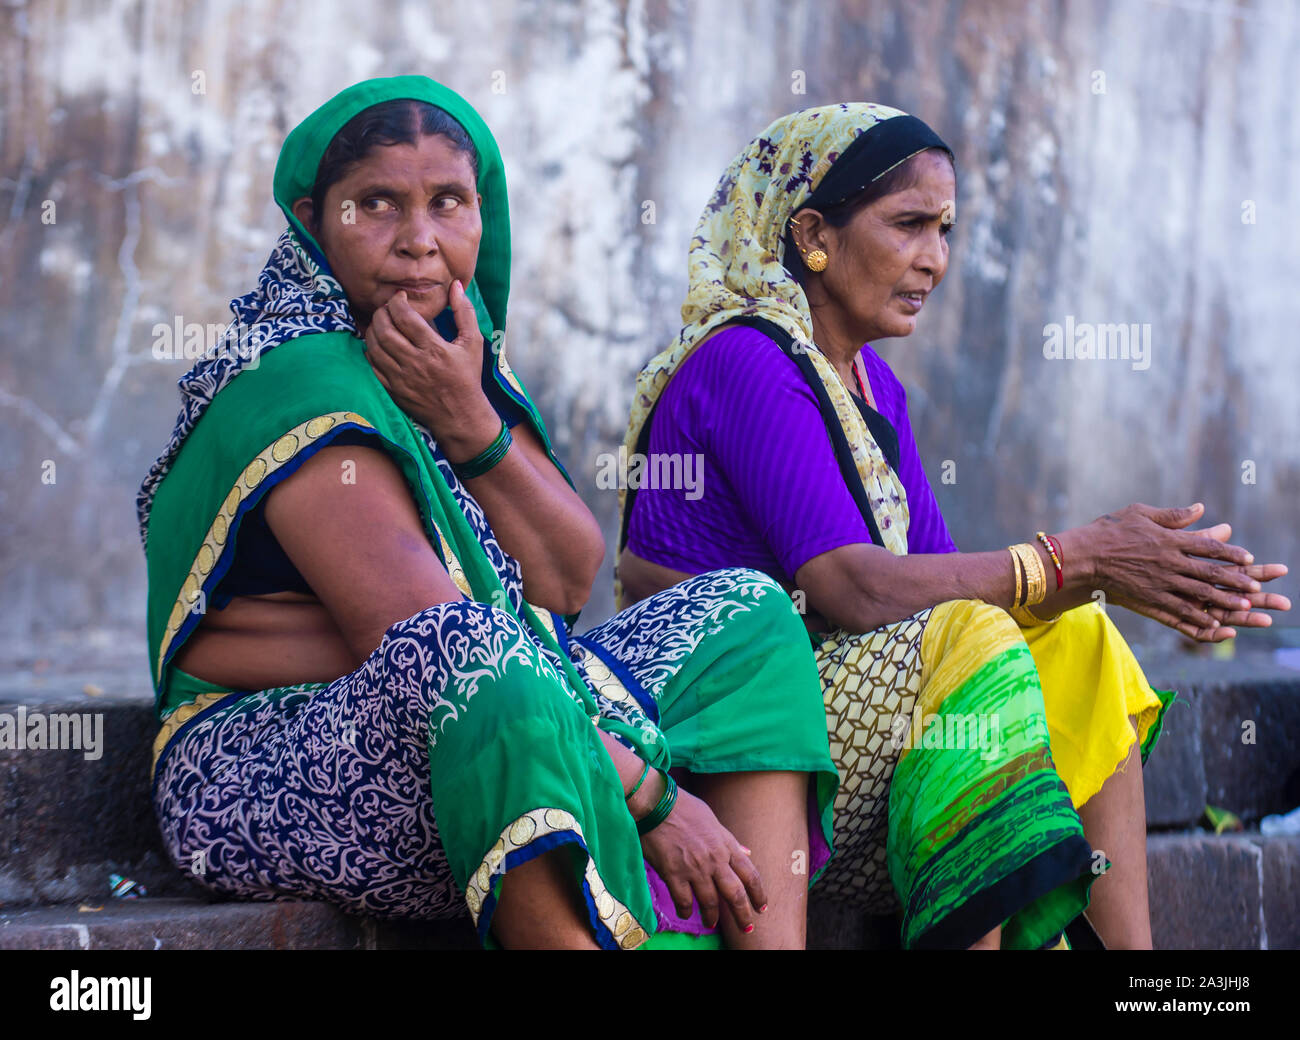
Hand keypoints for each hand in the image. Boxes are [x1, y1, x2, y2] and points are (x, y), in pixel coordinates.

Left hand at [362, 280, 499, 460]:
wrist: (461, 415)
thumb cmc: (468, 376)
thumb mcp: (473, 342)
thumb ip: (464, 311)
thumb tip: (456, 285)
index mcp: (434, 348)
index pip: (404, 317)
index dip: (397, 301)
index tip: (400, 297)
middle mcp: (415, 363)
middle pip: (384, 330)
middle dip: (380, 313)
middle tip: (386, 308)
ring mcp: (401, 378)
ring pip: (374, 347)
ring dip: (373, 330)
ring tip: (381, 323)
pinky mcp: (393, 390)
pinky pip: (372, 366)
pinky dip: (370, 351)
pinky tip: (378, 345)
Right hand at [636, 776, 765, 932]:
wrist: (656, 803)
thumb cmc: (684, 807)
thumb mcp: (712, 820)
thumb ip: (729, 840)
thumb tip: (746, 852)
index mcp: (726, 845)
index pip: (750, 874)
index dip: (758, 894)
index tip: (762, 907)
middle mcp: (714, 859)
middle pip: (735, 894)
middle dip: (743, 915)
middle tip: (746, 928)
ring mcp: (694, 868)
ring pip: (710, 902)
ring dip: (712, 917)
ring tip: (710, 923)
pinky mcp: (673, 874)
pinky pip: (684, 901)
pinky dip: (686, 911)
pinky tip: (686, 913)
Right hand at [1091, 502, 1289, 640]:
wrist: (1082, 555)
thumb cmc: (1108, 530)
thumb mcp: (1139, 512)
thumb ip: (1172, 514)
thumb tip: (1200, 509)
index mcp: (1168, 539)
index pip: (1207, 546)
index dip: (1230, 552)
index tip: (1248, 558)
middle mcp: (1168, 561)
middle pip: (1209, 572)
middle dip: (1235, 579)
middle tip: (1256, 587)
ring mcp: (1159, 581)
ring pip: (1198, 592)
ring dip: (1223, 599)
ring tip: (1243, 606)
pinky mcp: (1148, 598)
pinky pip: (1178, 609)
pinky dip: (1197, 615)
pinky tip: (1212, 621)